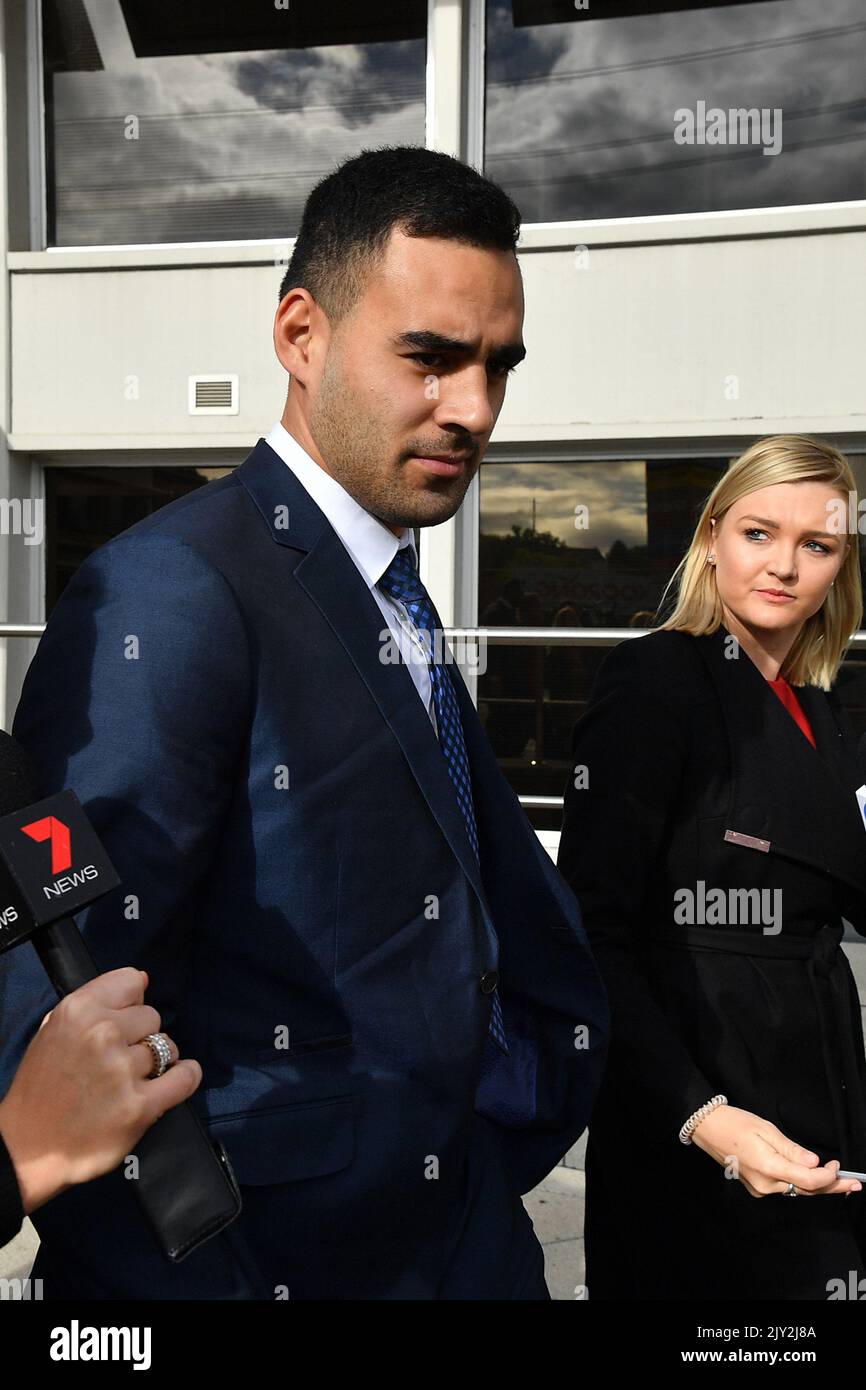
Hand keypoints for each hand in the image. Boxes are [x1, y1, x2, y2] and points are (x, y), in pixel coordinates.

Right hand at [0, 967, 201, 1214]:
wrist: (28, 1149)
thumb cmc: (42, 1087)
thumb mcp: (55, 1030)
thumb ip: (96, 1002)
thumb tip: (143, 979)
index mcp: (78, 1011)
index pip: (131, 981)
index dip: (130, 1003)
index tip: (123, 1021)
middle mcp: (102, 1034)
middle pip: (152, 1016)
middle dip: (141, 1036)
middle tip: (120, 1060)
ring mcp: (122, 1071)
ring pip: (168, 1047)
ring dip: (158, 1062)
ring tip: (135, 1079)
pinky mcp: (140, 1106)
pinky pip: (185, 1078)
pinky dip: (186, 1077)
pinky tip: (176, 1079)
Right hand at [690, 1103, 861, 1196]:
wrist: (708, 1129)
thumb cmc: (736, 1123)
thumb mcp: (767, 1129)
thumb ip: (792, 1149)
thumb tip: (814, 1162)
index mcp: (769, 1167)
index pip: (808, 1181)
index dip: (828, 1177)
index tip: (839, 1167)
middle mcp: (765, 1184)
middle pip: (805, 1190)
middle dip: (830, 1186)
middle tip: (853, 1183)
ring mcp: (759, 1189)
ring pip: (795, 1190)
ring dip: (816, 1185)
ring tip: (836, 1179)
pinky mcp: (756, 1188)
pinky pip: (783, 1187)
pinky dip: (799, 1182)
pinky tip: (809, 1175)